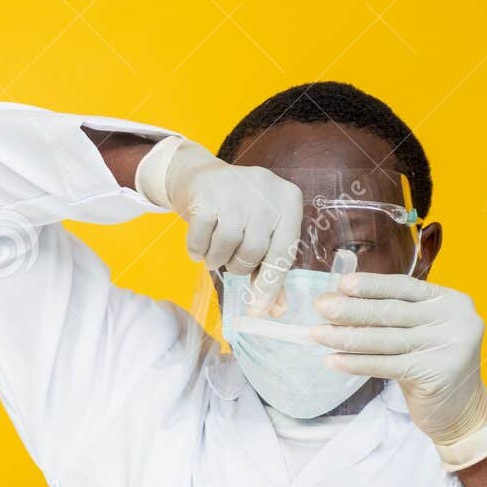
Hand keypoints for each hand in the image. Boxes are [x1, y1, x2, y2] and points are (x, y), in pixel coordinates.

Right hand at [135, 137, 301, 314]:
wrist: (200, 175)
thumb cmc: (238, 210)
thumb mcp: (262, 232)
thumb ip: (270, 269)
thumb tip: (274, 310)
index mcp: (289, 201)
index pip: (284, 251)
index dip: (270, 285)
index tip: (257, 311)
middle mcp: (266, 191)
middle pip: (254, 250)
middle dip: (238, 267)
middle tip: (229, 262)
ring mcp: (235, 190)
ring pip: (227, 245)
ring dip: (216, 259)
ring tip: (214, 252)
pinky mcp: (206, 193)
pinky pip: (201, 238)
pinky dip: (197, 251)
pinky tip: (199, 247)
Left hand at [313, 273, 486, 472]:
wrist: (462, 410)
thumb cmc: (430, 365)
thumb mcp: (419, 331)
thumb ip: (391, 315)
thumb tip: (340, 300)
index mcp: (450, 301)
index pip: (405, 286)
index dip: (372, 285)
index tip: (342, 283)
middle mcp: (454, 320)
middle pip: (391, 311)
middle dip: (351, 309)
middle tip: (320, 306)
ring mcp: (447, 347)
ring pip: (383, 339)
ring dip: (345, 336)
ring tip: (316, 334)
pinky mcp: (435, 374)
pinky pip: (384, 365)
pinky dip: (355, 363)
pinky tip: (332, 360)